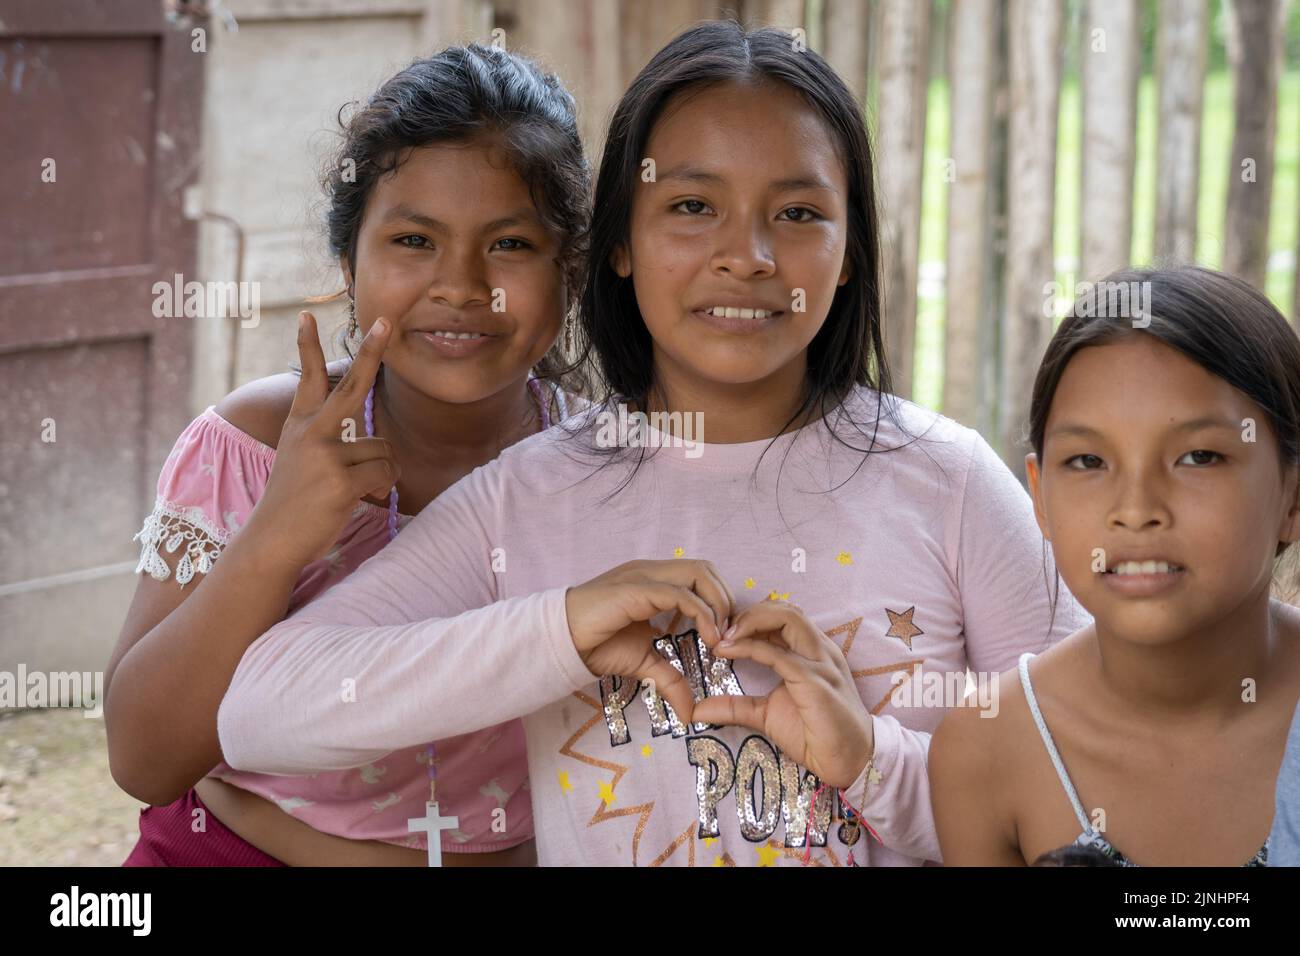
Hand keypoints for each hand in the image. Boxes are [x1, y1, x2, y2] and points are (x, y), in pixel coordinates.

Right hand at [244, 311, 396, 568]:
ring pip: (383, 448)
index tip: (305, 315)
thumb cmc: (294, 506)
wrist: (270, 543)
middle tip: (386, 321)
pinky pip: (385, 472)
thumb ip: (332, 446)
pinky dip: (384, 487)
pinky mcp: (341, 480)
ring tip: (358, 489)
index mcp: (299, 426)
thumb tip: (381, 450)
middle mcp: (311, 433)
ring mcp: (325, 455)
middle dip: (373, 351)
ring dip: (382, 471)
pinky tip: (363, 499)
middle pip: (352, 385)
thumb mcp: (302, 464)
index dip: (307, 346)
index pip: (308, 379)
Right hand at [564, 559, 733, 723]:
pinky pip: (681, 594)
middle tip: (727, 635)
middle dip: (725, 599)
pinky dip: (702, 614)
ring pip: (698, 573)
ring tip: (719, 637)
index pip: (700, 575)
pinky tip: (707, 639)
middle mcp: (652, 573)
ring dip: (718, 604)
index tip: (723, 636)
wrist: (562, 643)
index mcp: (655, 582)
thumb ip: (669, 680)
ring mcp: (644, 577)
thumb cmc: (596, 645)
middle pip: (706, 568)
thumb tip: (690, 712)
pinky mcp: (637, 589)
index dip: (719, 601)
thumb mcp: (643, 663)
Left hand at [692, 600, 874, 787]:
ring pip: (789, 618)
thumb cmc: (814, 734)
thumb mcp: (765, 715)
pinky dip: (751, 647)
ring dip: (751, 621)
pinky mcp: (816, 681)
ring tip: (723, 636)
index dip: (749, 618)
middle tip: (718, 630)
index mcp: (811, 651)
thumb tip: (697, 711)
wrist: (850, 762)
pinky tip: (728, 652)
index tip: (719, 634)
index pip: (782, 616)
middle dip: (748, 613)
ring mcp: (821, 663)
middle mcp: (819, 649)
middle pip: (786, 608)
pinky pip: (781, 655)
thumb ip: (734, 706)